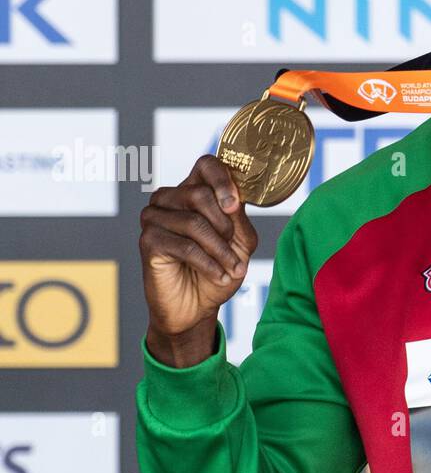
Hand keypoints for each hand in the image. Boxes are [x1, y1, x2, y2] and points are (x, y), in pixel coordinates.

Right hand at [139, 154, 257, 365]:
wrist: (197, 307)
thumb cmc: (218, 271)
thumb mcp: (241, 244)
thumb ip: (240, 220)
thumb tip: (233, 202)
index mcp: (195, 191)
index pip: (207, 165)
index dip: (223, 180)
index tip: (235, 205)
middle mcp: (170, 198)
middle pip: (200, 194)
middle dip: (225, 226)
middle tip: (235, 250)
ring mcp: (154, 217)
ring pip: (193, 222)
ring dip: (220, 250)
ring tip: (233, 269)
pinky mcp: (148, 240)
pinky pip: (184, 245)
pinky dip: (208, 263)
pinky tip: (219, 276)